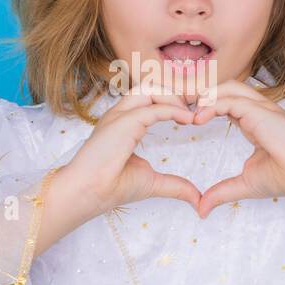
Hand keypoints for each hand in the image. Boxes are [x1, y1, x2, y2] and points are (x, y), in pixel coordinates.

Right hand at [57, 86, 201, 218]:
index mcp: (123, 122)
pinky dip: (174, 110)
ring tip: (192, 114)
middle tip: (197, 110)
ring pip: (151, 88)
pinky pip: (153, 108)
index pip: (150, 98)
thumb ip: (175, 185)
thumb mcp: (152, 183)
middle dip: (176, 93)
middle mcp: (120, 114)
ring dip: (175, 97)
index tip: (192, 116)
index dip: (173, 101)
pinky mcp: (122, 122)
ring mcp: (119, 115)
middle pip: (151, 86)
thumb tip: (197, 198)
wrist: (86, 194)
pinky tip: (189, 119)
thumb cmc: (110, 188)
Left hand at [191, 80, 284, 218]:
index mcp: (255, 122)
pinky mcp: (261, 112)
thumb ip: (222, 192)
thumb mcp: (245, 185)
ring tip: (187, 111)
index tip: (186, 119)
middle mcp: (258, 110)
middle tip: (180, 109)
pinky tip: (198, 119)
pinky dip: (212, 106)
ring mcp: (261, 108)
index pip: (226, 102)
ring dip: (205, 95)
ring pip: (228, 87)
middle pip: (226, 88)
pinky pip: (231, 100)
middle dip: (202, 93)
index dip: (205, 106)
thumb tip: (202, 209)